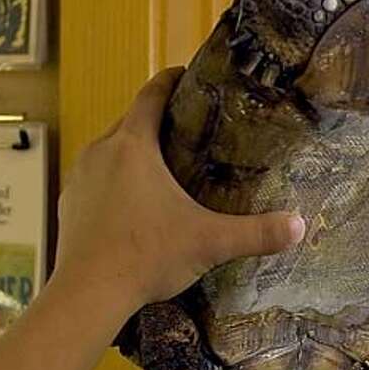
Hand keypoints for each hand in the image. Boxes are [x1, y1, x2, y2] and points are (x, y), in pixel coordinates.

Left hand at [53, 68, 304, 315]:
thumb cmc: (146, 257)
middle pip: (130, 121)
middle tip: (188, 129)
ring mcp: (79, 179)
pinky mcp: (68, 205)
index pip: (151, 95)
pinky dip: (113, 182)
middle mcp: (100, 152)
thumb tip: (300, 226)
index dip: (170, 80)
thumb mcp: (210, 242)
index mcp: (133, 146)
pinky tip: (131, 204)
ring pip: (109, 151)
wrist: (87, 294)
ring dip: (132, 152)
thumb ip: (257, 233)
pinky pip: (95, 180)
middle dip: (156, 120)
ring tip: (161, 167)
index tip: (186, 75)